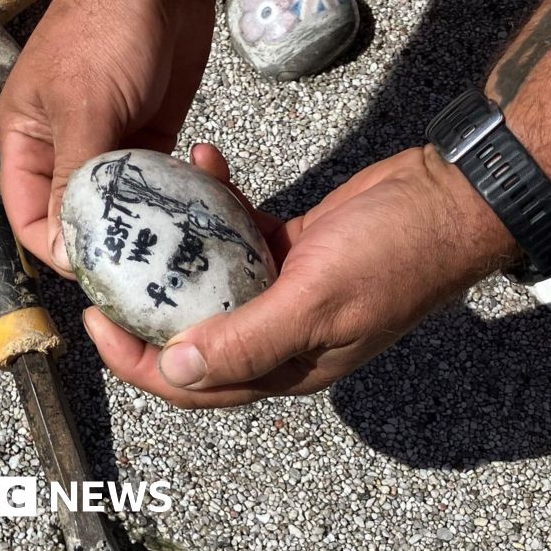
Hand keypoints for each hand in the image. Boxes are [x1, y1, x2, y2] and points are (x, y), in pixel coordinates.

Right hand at [0, 0, 215, 276]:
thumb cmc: (107, 30)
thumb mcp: (85, 106)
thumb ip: (77, 175)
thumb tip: (66, 242)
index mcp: (29, 142)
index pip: (30, 217)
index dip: (57, 248)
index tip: (96, 268)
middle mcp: (67, 150)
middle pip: (80, 216)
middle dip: (108, 242)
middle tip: (143, 265)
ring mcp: (112, 146)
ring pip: (123, 205)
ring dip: (146, 223)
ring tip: (172, 240)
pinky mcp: (152, 140)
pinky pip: (157, 185)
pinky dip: (172, 199)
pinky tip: (190, 203)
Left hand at [84, 144, 518, 407]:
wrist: (452, 201)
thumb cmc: (396, 255)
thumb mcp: (319, 300)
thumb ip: (248, 340)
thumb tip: (175, 371)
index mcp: (288, 365)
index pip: (196, 383)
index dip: (140, 362)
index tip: (98, 320)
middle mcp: (283, 335)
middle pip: (196, 334)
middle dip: (146, 306)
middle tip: (109, 265)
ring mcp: (289, 290)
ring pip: (213, 281)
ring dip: (180, 247)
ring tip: (153, 203)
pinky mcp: (295, 248)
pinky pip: (240, 236)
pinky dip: (219, 208)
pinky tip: (207, 166)